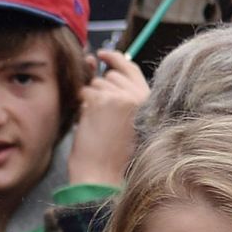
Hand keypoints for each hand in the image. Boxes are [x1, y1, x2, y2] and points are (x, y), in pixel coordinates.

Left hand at [67, 50, 148, 185]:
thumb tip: (91, 58)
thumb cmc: (111, 155)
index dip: (114, 59)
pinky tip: (90, 125)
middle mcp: (139, 95)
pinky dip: (82, 107)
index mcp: (149, 101)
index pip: (130, 68)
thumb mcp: (125, 121)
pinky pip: (84, 93)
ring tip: (99, 126)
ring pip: (95, 84)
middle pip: (110, 75)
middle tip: (102, 117)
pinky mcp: (103, 100)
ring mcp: (121, 96)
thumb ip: (116, 91)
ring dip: (90, 101)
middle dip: (100, 90)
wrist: (103, 176)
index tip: (101, 55)